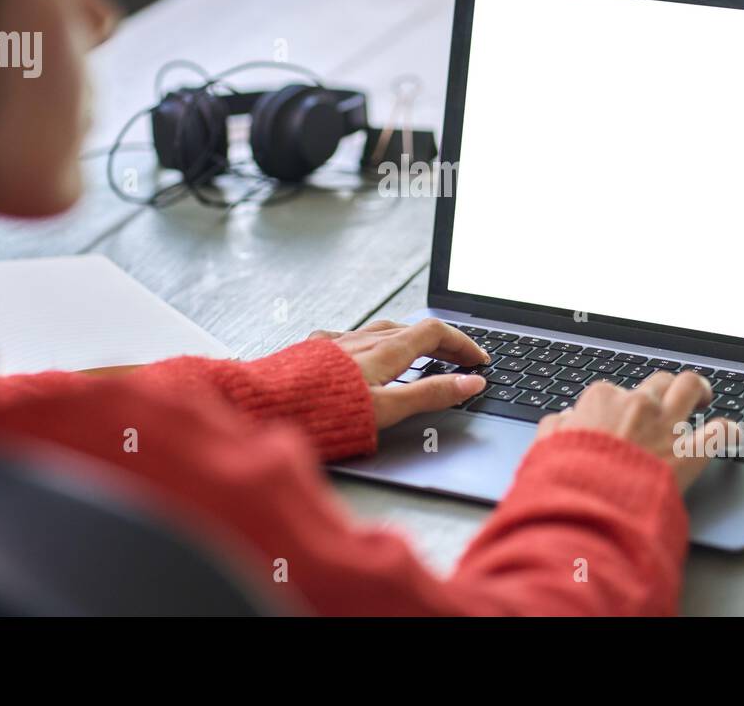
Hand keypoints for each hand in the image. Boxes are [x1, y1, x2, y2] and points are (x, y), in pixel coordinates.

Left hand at [308, 319, 489, 428]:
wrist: (265, 409)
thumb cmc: (322, 413)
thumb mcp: (387, 409)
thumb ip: (430, 394)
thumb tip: (470, 383)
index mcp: (383, 350)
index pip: (434, 333)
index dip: (461, 343)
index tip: (478, 359)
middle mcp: (360, 339)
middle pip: (410, 329)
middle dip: (440, 342)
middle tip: (458, 360)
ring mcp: (335, 343)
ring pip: (379, 331)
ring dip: (407, 340)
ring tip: (419, 355)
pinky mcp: (312, 352)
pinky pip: (349, 338)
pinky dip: (370, 344)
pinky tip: (363, 354)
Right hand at [535, 370, 740, 491]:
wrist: (587, 510)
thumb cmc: (565, 482)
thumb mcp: (547, 448)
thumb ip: (558, 429)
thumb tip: (566, 421)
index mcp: (601, 400)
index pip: (614, 391)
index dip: (618, 405)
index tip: (618, 420)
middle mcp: (637, 405)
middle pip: (656, 383)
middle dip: (660, 392)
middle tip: (663, 406)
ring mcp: (666, 426)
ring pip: (690, 387)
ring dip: (698, 390)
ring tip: (701, 399)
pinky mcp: (689, 454)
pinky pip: (720, 433)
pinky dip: (729, 432)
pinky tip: (731, 434)